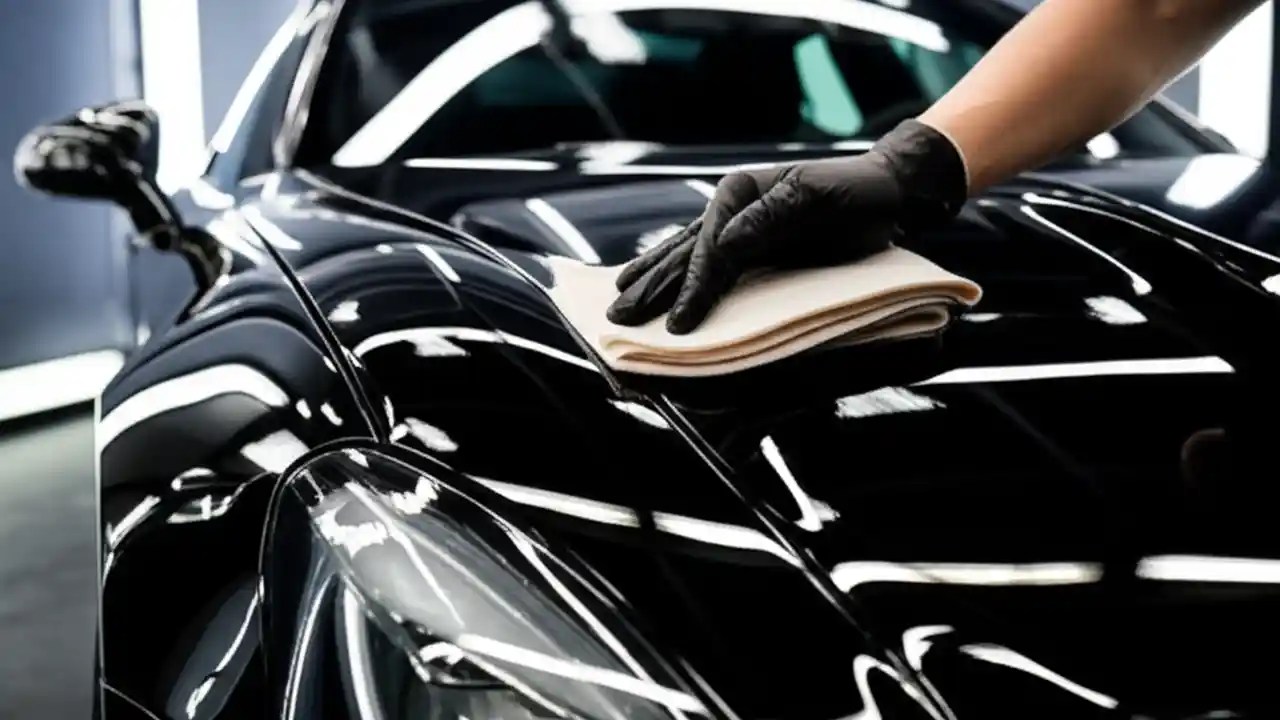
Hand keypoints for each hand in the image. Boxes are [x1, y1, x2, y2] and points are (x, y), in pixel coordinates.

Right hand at [606, 120, 967, 333]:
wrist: (882, 190)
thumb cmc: (854, 192)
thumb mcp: (816, 196)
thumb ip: (770, 218)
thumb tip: (724, 246)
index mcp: (738, 193)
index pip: (708, 250)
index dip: (691, 288)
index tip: (679, 324)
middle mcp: (729, 210)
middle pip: (683, 255)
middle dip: (652, 287)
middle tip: (619, 317)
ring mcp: (735, 229)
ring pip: (683, 259)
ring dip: (652, 282)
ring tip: (619, 300)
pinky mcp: (748, 247)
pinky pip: (704, 266)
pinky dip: (678, 278)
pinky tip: (654, 285)